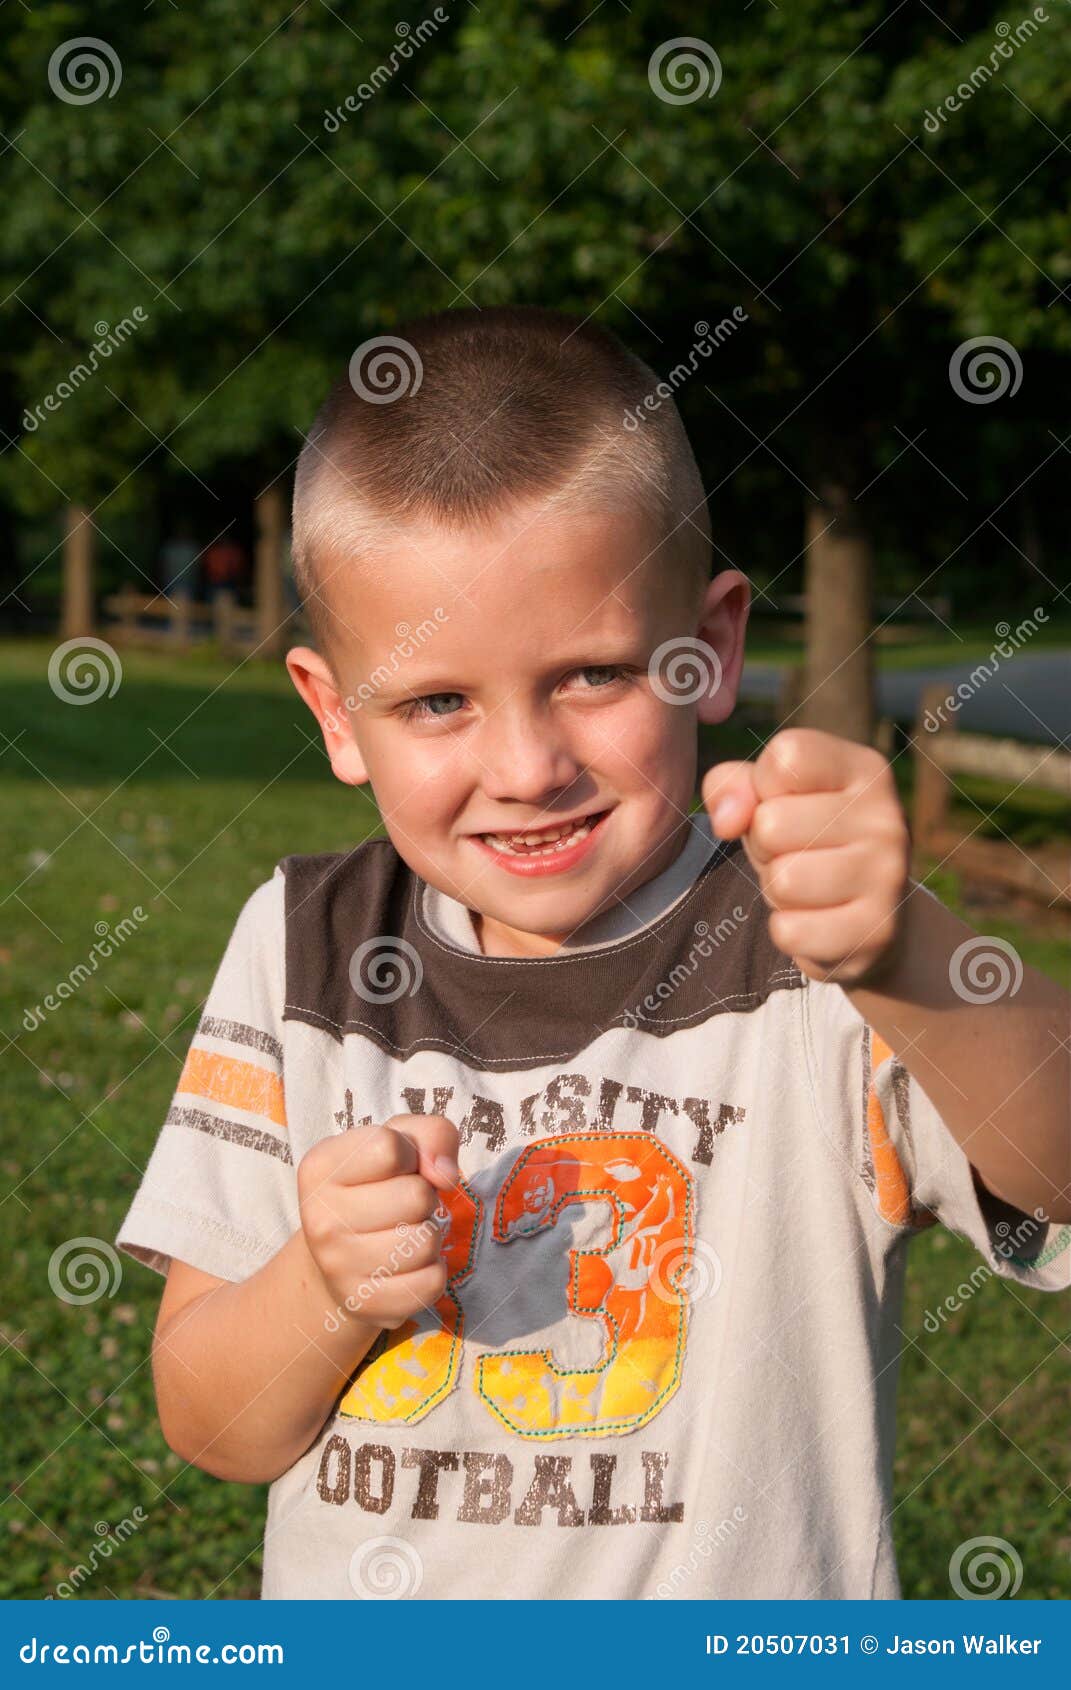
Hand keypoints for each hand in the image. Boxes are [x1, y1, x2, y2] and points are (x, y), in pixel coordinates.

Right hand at [297, 1114, 460, 1329]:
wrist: (338, 1258)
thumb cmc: (376, 1187)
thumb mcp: (399, 1142)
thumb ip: (431, 1134)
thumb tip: (445, 1174)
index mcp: (320, 1168)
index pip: (389, 1147)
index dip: (410, 1154)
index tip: (398, 1168)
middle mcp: (319, 1219)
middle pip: (416, 1196)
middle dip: (423, 1197)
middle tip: (401, 1206)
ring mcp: (338, 1267)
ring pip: (426, 1242)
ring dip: (429, 1235)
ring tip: (404, 1233)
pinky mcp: (364, 1305)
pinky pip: (431, 1283)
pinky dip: (433, 1271)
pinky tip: (408, 1266)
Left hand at [701, 727, 910, 985]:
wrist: (864, 917)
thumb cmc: (804, 840)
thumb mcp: (767, 797)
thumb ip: (731, 785)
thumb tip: (727, 820)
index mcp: (864, 770)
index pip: (786, 756)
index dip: (763, 786)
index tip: (786, 802)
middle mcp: (886, 817)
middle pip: (771, 824)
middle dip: (765, 846)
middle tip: (796, 853)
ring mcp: (888, 876)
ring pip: (783, 880)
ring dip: (777, 890)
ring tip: (806, 885)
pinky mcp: (877, 931)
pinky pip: (790, 931)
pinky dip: (789, 930)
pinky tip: (818, 919)